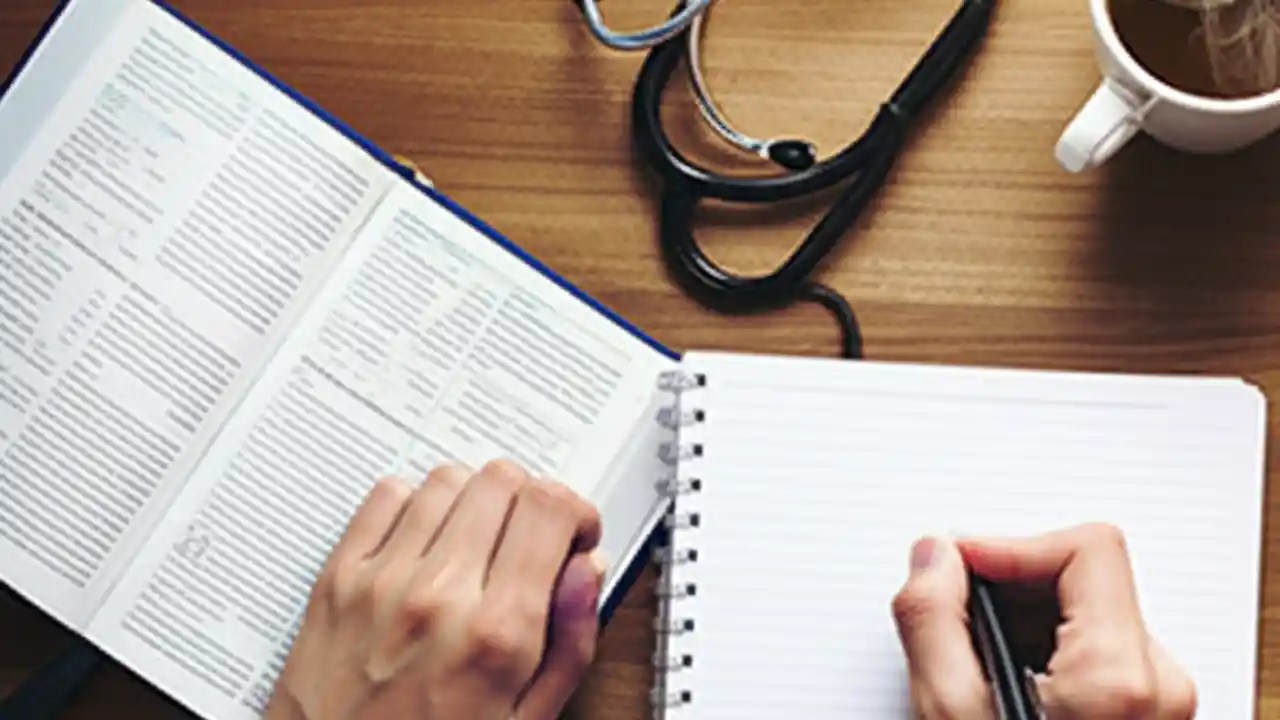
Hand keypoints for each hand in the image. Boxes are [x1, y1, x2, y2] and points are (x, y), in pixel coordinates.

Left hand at [265, 461, 605, 719]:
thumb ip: (571, 643)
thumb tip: (585, 570)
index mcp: (498, 634)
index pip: (550, 508)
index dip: (575, 511)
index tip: (573, 535)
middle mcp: (440, 595)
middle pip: (504, 480)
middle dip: (531, 502)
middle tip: (528, 540)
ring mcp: (383, 580)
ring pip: (449, 478)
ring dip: (476, 500)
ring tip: (478, 541)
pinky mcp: (338, 576)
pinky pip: (388, 494)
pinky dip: (417, 504)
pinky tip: (427, 540)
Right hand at [891, 524, 1196, 719]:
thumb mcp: (950, 717)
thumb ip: (932, 622)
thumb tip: (932, 559)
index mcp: (1121, 676)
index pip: (1084, 548)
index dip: (1009, 546)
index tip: (957, 566)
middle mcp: (1158, 684)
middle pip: (1081, 576)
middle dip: (1008, 587)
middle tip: (954, 624)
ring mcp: (1160, 704)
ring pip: (1085, 612)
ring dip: (1021, 622)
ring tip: (977, 670)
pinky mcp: (1145, 715)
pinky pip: (1094, 650)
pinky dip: (1042, 652)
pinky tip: (1005, 690)